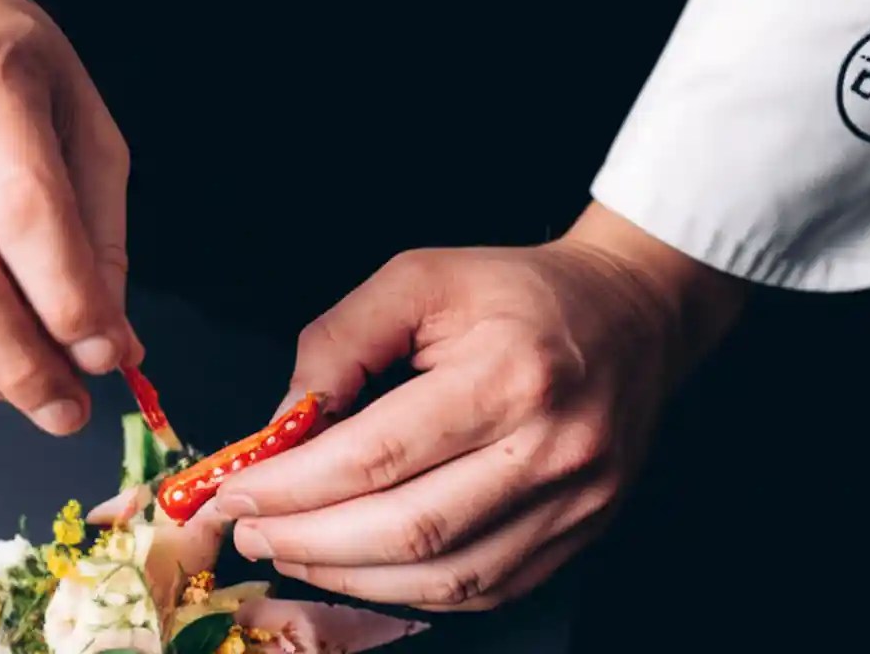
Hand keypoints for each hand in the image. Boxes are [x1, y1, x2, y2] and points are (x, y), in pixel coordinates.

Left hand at [214, 203, 744, 610]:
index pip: (381, 455)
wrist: (632, 315)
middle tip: (249, 529)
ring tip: (294, 550)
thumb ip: (339, 344)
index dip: (296, 485)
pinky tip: (362, 566)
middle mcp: (552, 448)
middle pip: (410, 530)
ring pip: (447, 576)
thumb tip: (280, 429)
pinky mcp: (582, 531)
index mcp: (511, 373)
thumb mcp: (418, 279)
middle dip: (310, 541)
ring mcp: (576, 502)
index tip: (236, 490)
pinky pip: (485, 588)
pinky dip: (411, 589)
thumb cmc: (519, 292)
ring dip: (352, 577)